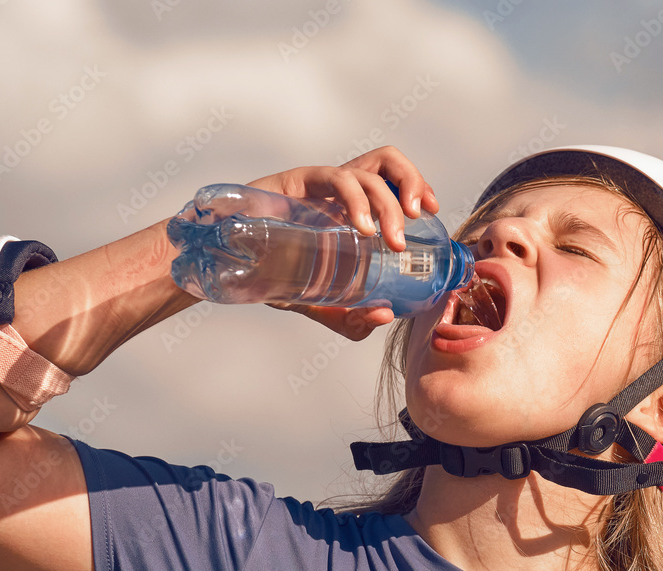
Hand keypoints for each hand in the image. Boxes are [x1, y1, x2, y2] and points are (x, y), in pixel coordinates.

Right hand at [250, 146, 439, 340]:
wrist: (230, 268)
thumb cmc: (277, 275)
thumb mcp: (324, 303)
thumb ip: (353, 316)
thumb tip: (386, 317)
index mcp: (353, 208)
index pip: (394, 179)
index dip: (419, 186)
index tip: (432, 213)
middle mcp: (340, 191)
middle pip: (388, 162)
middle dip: (413, 185)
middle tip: (414, 225)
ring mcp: (320, 185)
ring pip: (368, 169)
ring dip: (388, 203)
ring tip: (390, 240)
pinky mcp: (297, 182)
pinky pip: (337, 177)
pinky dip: (357, 200)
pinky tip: (361, 229)